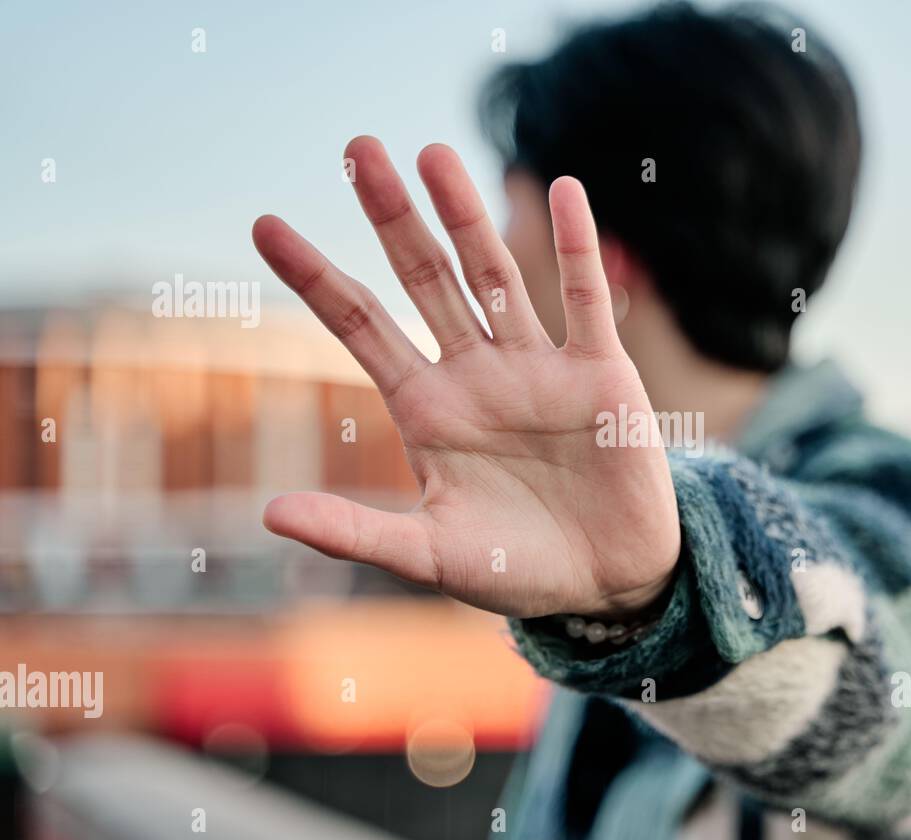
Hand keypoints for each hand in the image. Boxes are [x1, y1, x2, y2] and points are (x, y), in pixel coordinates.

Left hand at [252, 137, 679, 618]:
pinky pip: (583, 301)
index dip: (315, 278)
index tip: (265, 225)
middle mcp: (476, 374)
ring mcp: (537, 367)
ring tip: (434, 154)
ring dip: (467, 217)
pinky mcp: (600, 373)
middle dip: (391, 219)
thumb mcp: (430, 554)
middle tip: (357, 150)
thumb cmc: (517, 568)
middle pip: (425, 280)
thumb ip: (356, 531)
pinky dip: (575, 250)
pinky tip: (562, 192)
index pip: (361, 327)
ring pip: (495, 277)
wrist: (609, 581)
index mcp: (427, 410)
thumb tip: (267, 513)